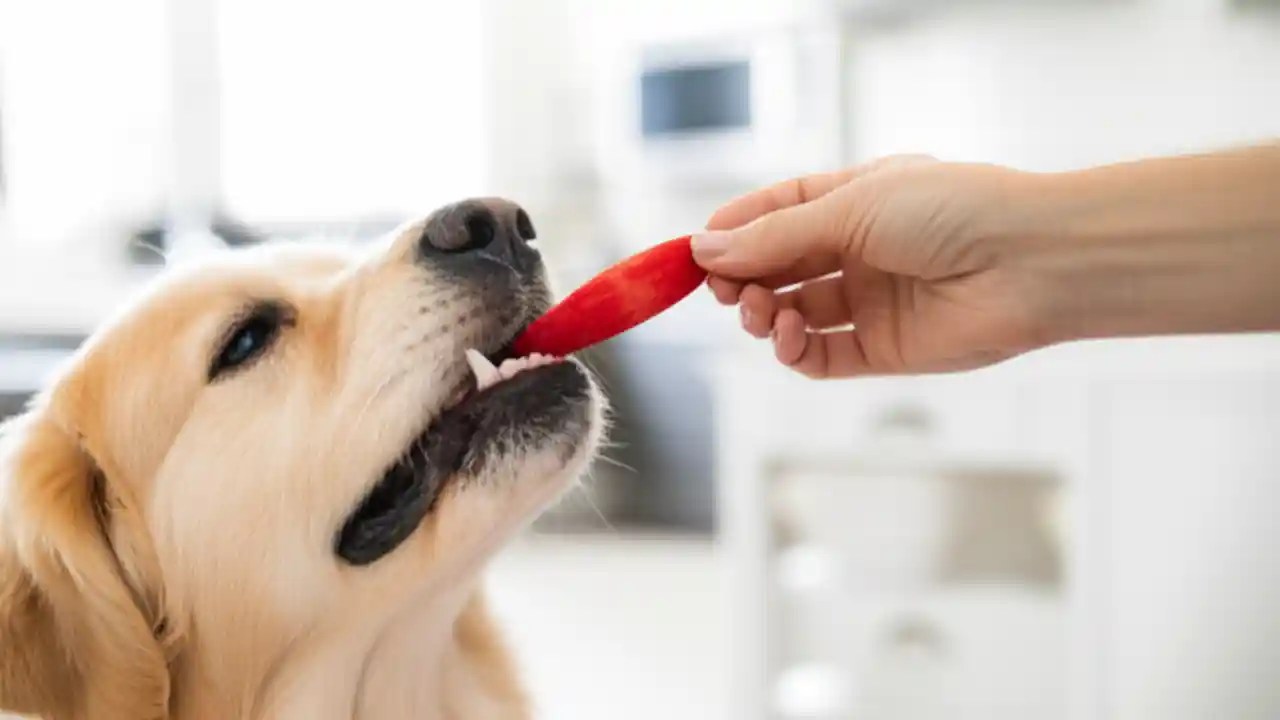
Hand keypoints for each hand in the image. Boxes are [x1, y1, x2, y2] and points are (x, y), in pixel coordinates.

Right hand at [695, 156, 1047, 377]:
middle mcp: (861, 249)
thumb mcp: (850, 208)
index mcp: (857, 199)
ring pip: (792, 312)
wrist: (1031, 263)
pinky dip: (793, 350)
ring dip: (763, 313)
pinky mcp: (883, 350)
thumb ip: (775, 237)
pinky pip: (820, 356)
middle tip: (723, 288)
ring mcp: (872, 300)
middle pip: (779, 265)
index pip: (778, 212)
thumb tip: (703, 252)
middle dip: (743, 276)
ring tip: (759, 310)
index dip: (735, 230)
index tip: (695, 250)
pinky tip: (788, 335)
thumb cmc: (952, 211)